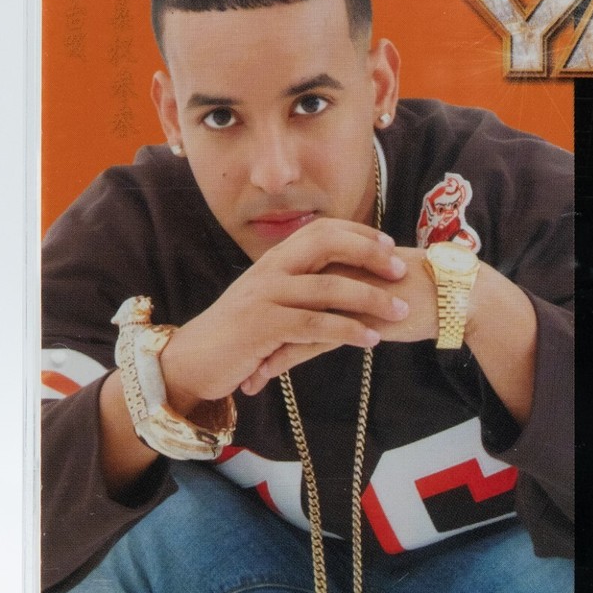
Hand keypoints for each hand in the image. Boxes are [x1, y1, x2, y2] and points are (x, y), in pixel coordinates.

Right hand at [158, 219, 414, 405]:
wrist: (191, 362)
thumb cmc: (238, 336)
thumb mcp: (269, 303)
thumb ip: (299, 288)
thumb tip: (341, 281)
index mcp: (273, 260)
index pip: (321, 230)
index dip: (358, 233)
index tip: (389, 246)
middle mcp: (269, 270)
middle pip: (326, 244)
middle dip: (369, 254)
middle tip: (401, 271)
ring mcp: (264, 296)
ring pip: (328, 287)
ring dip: (371, 298)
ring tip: (400, 310)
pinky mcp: (263, 327)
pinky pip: (316, 324)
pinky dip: (349, 330)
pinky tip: (372, 339)